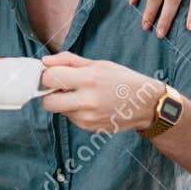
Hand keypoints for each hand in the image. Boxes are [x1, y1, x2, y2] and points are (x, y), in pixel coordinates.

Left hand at [39, 52, 164, 133]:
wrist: (146, 105)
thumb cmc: (122, 80)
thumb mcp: (98, 64)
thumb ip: (69, 61)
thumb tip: (44, 61)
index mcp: (89, 79)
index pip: (49, 78)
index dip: (46, 75)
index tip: (51, 73)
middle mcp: (86, 101)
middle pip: (47, 102)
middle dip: (48, 94)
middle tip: (59, 87)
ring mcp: (87, 118)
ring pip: (59, 111)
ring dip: (63, 102)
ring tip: (81, 94)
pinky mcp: (89, 128)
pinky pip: (71, 118)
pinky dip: (74, 110)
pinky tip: (90, 104)